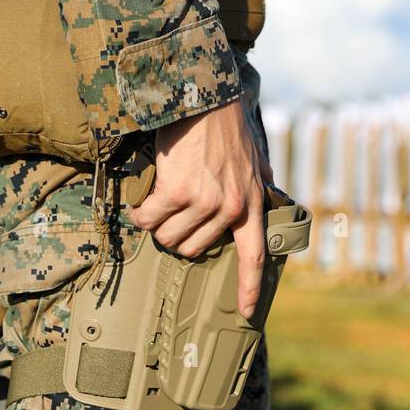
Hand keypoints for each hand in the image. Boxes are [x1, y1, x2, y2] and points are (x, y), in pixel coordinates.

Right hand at [127, 99, 266, 319]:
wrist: (205, 97)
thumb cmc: (226, 124)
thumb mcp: (255, 156)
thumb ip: (260, 179)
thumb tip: (269, 188)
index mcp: (252, 202)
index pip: (254, 255)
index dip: (248, 287)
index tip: (247, 312)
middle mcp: (230, 207)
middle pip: (194, 249)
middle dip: (177, 238)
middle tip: (172, 217)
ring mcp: (203, 201)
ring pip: (169, 237)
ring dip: (156, 225)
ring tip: (156, 204)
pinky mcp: (177, 192)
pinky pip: (148, 219)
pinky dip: (139, 214)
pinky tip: (141, 202)